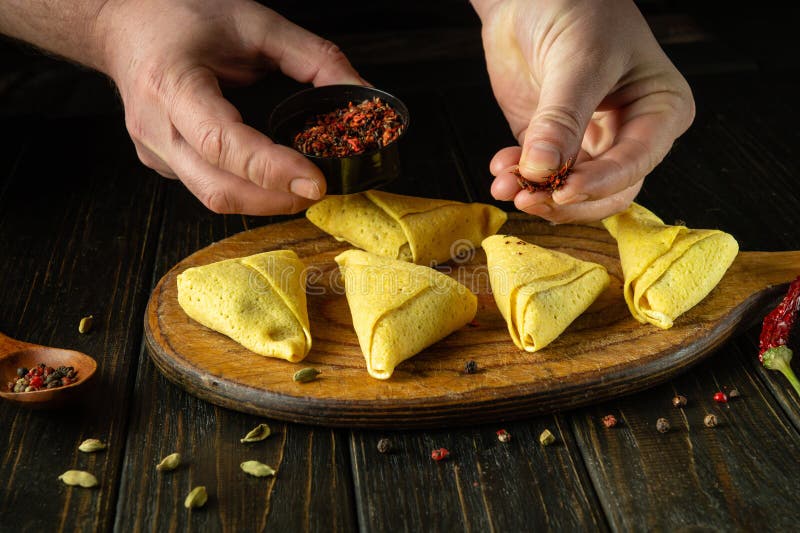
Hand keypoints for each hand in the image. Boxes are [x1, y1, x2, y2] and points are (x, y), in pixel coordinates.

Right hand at [96, 0, 365, 214]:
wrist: (123, 22)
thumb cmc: (183, 14)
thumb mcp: (254, 21)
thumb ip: (313, 57)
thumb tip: (362, 94)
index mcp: (172, 83)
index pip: (223, 143)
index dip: (272, 170)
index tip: (316, 182)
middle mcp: (155, 127)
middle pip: (218, 189)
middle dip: (276, 200)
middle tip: (320, 190)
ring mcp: (154, 152)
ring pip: (213, 197)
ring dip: (264, 202)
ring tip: (301, 187)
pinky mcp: (161, 163)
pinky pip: (207, 188)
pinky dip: (246, 191)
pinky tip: (270, 178)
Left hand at [473, 0, 694, 222]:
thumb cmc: (577, 7)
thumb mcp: (578, 61)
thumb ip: (561, 118)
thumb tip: (543, 170)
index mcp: (661, 110)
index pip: (636, 163)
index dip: (599, 184)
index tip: (562, 190)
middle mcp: (631, 133)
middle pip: (607, 190)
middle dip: (566, 199)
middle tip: (527, 198)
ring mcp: (590, 141)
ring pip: (571, 191)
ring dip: (536, 194)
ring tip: (504, 185)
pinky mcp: (553, 144)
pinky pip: (540, 177)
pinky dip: (518, 180)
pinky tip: (500, 170)